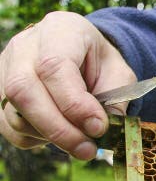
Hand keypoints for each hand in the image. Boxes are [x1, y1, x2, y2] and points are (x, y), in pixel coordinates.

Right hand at [0, 12, 136, 159]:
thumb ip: (115, 99)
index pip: (54, 66)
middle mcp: (24, 46)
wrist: (81, 53)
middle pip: (24, 90)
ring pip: (12, 112)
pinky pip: (6, 125)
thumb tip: (99, 129)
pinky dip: (34, 139)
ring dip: (49, 136)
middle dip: (58, 128)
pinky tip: (59, 136)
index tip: (98, 128)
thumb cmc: (100, 63)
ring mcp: (5, 68)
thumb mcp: (120, 74)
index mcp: (61, 30)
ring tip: (80, 142)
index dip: (74, 104)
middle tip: (87, 150)